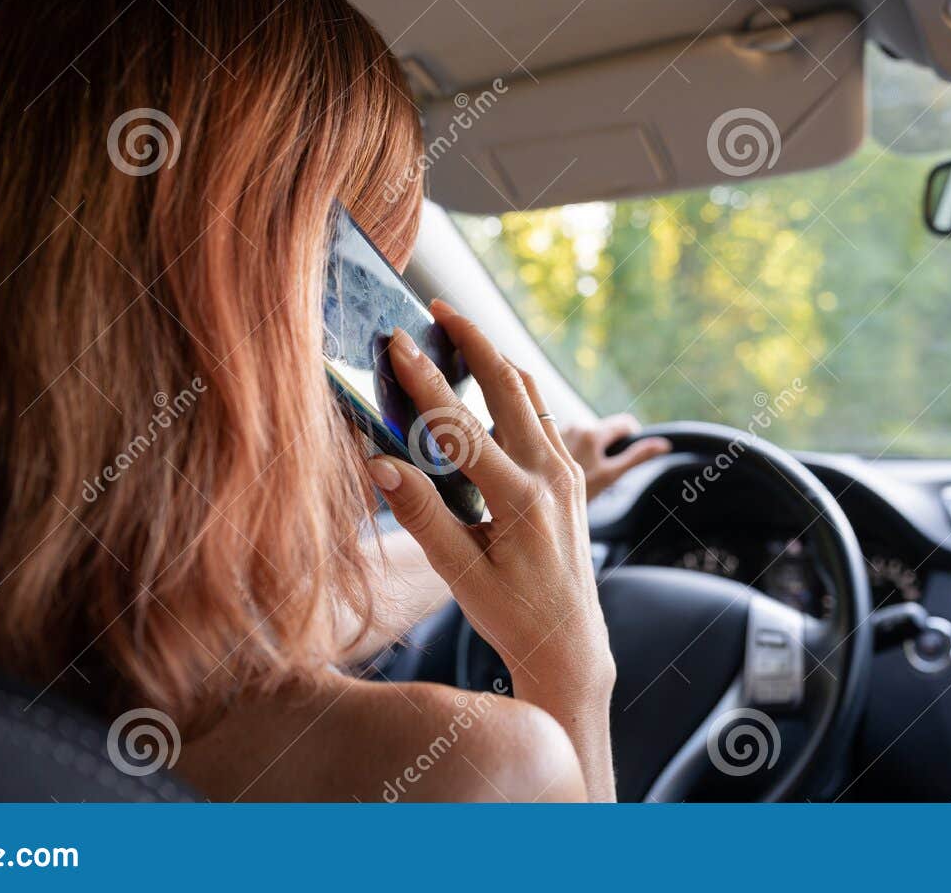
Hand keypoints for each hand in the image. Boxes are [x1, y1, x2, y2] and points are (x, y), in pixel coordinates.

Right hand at [364, 300, 614, 799]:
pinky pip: (542, 414)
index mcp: (520, 500)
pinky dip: (514, 386)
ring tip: (459, 329)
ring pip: (531, 393)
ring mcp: (566, 472)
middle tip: (438, 307)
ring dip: (495, 357)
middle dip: (473, 340)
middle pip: (511, 384)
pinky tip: (488, 376)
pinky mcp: (569, 476)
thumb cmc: (510, 614)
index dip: (425, 380)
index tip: (397, 341)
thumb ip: (423, 515)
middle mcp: (551, 476)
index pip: (462, 426)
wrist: (569, 642)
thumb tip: (381, 463)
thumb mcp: (460, 574)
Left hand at [561, 413, 670, 497]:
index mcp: (591, 432)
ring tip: (585, 472)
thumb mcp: (610, 476)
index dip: (633, 438)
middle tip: (603, 470)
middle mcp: (574, 425)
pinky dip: (578, 450)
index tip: (626, 457)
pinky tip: (571, 468)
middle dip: (610, 446)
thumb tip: (664, 444)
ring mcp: (560, 429)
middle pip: (607, 428)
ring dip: (594, 448)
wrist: (538, 502)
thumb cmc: (574, 493)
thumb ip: (637, 457)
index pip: (625, 423)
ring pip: (590, 433)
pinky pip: (574, 438)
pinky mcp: (550, 436)